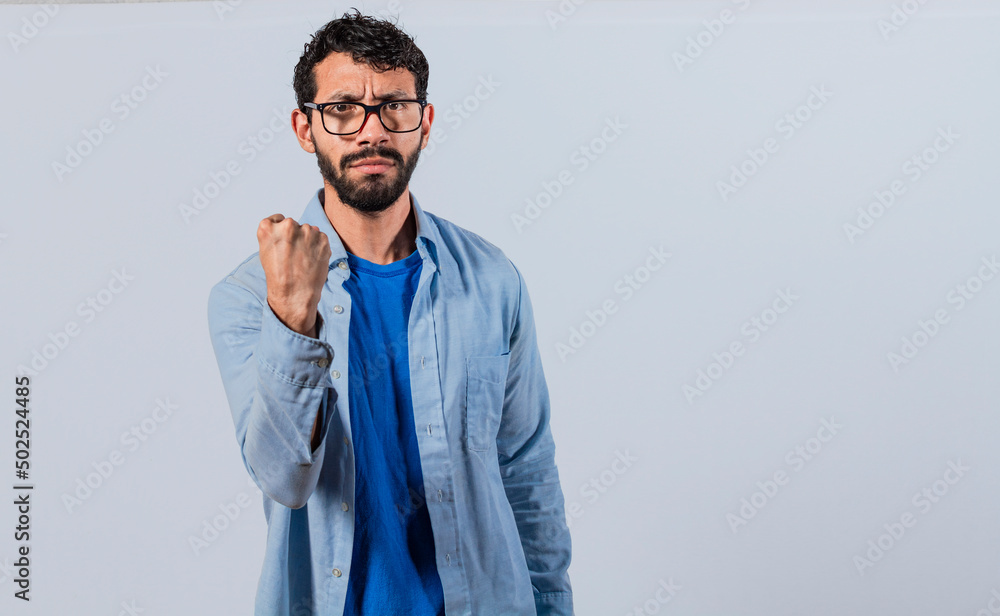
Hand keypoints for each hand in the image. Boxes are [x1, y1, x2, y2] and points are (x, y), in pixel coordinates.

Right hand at [257, 214, 330, 336]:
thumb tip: (291, 225)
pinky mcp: (322, 238)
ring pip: (308, 230)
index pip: (277, 219)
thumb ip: (275, 234)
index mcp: (268, 228)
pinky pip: (320, 237)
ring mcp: (306, 231)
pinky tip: (311, 259)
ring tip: (302, 259)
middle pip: (293, 224)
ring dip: (307, 241)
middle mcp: (287, 226)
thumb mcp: (265, 251)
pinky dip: (318, 246)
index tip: (282, 242)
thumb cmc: (278, 275)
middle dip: (295, 236)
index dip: (280, 231)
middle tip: (292, 255)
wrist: (295, 293)